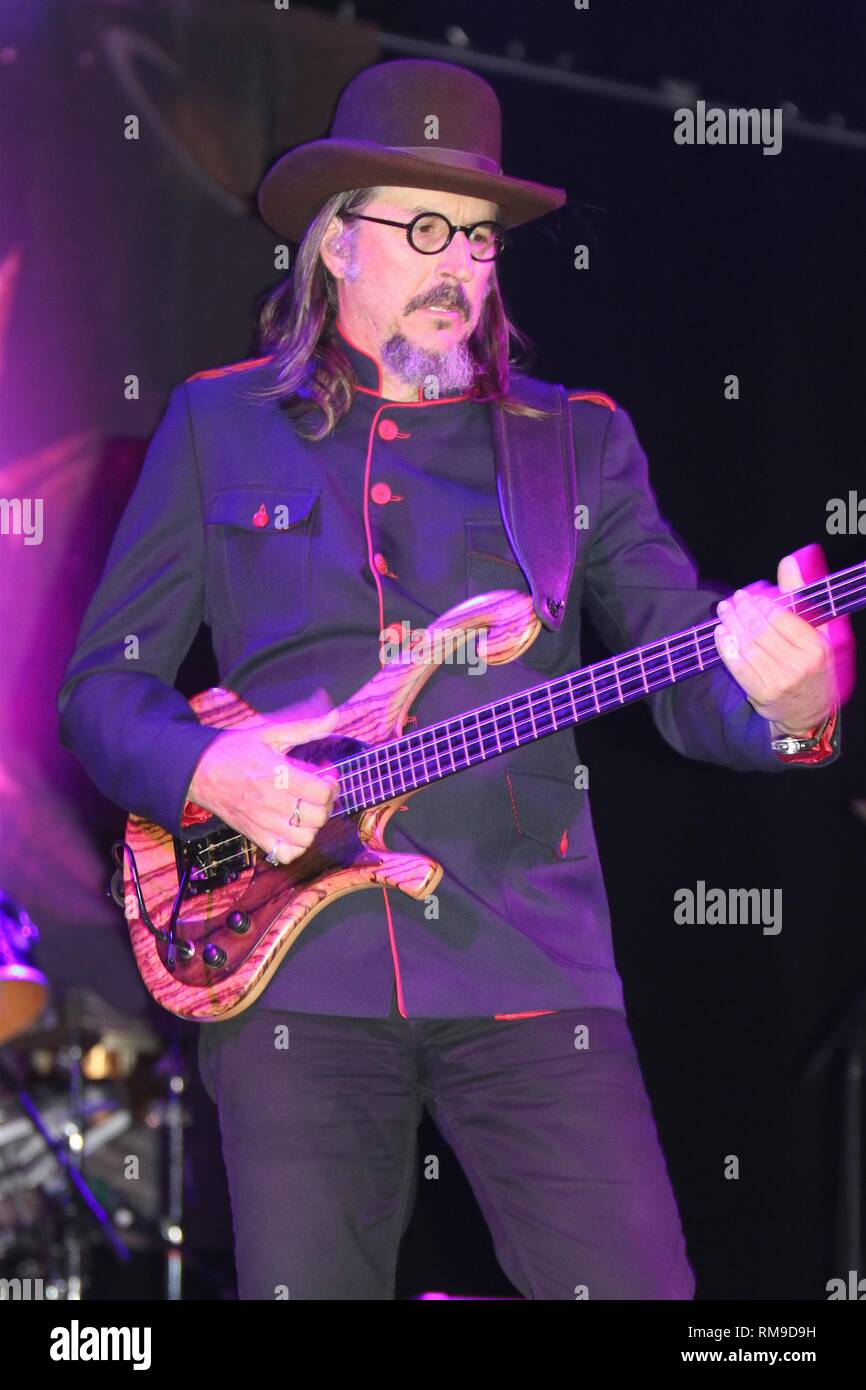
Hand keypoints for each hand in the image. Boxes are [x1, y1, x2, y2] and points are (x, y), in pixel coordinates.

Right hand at [186, 694, 339, 865]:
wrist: (198, 771)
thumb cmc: (234, 750)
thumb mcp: (269, 734)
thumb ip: (305, 729)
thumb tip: (335, 717)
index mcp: (278, 775)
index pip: (321, 793)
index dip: (331, 785)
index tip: (325, 776)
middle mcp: (272, 802)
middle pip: (317, 816)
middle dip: (326, 804)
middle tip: (319, 793)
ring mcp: (263, 823)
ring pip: (305, 838)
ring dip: (313, 825)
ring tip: (306, 810)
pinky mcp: (254, 835)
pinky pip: (285, 855)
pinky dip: (296, 847)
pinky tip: (294, 829)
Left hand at [713, 544, 853, 735]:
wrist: (809, 713)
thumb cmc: (812, 667)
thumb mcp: (816, 633)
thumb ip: (800, 597)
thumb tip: (788, 561)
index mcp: (816, 646)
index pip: (782, 618)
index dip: (762, 604)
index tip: (751, 596)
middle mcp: (799, 664)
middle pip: (761, 630)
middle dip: (742, 611)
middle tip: (732, 601)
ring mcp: (779, 680)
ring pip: (747, 646)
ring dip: (731, 625)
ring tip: (723, 612)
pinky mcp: (761, 693)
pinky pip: (738, 665)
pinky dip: (726, 647)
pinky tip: (721, 634)